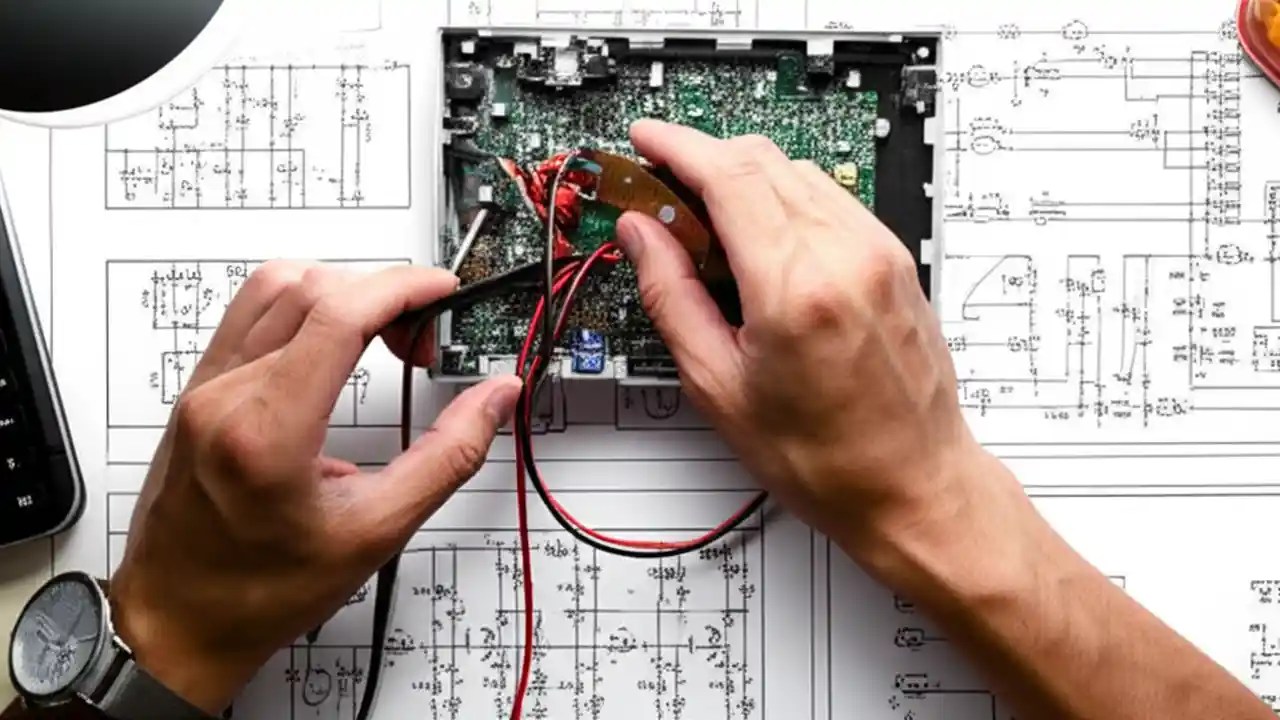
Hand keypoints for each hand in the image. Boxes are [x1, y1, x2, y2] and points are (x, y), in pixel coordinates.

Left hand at [108, 262, 521, 713]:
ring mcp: (202, 389)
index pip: (337, 314)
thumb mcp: (375, 532)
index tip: (441, 291)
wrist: (179, 622)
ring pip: (275, 287)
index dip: (402, 288)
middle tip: (422, 339)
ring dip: (341, 292)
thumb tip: (493, 399)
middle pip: (313, 288)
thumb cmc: (260, 592)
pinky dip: (302, 308)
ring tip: (381, 335)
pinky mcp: (195, 391)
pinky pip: (249, 314)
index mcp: (266, 433)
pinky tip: (332, 344)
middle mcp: (223, 398)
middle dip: (383, 295)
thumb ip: (447, 457)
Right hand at [615, 120, 1007, 564]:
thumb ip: (672, 297)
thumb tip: (642, 237)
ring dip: (744, 178)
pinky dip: (784, 200)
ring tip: (707, 228)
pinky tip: (759, 241)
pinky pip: (830, 200)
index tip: (646, 140)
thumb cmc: (826, 459)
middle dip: (703, 160)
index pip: (727, 176)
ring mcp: (879, 253)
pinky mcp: (895, 260)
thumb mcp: (720, 386)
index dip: (677, 146)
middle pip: (762, 161)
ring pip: (798, 173)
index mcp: (796, 288)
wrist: (914, 486)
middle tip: (661, 193)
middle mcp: (846, 255)